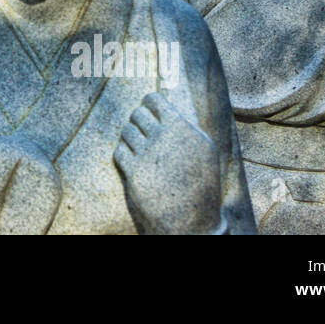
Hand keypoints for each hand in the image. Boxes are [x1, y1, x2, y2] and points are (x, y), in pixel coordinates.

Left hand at [114, 92, 221, 234]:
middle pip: (137, 114)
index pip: (155, 101)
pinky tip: (133, 164)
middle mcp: (168, 139)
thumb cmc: (199, 188)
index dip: (147, 103)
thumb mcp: (205, 154)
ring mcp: (150, 154)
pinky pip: (119, 151)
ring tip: (140, 150)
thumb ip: (186, 129)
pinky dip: (124, 156)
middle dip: (137, 122)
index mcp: (187, 131)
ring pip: (126, 132)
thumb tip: (162, 108)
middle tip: (141, 131)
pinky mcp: (134, 172)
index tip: (145, 108)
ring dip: (130, 139)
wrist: (191, 223)